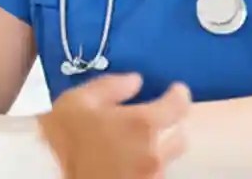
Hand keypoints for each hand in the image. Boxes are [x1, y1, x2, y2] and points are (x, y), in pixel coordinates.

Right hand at [38, 74, 190, 178]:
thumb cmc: (71, 142)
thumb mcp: (76, 102)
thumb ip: (109, 86)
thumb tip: (135, 81)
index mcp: (143, 123)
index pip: (179, 105)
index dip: (180, 95)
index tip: (175, 90)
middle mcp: (156, 150)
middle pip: (180, 133)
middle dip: (171, 123)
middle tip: (154, 117)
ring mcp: (153, 173)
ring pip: (169, 155)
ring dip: (161, 144)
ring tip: (138, 141)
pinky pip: (156, 170)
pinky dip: (148, 162)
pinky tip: (128, 159)